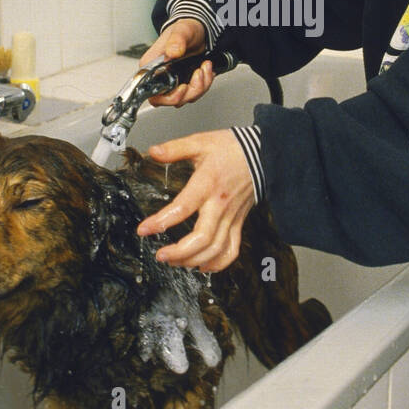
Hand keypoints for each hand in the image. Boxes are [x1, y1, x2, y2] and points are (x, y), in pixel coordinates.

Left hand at [137, 130, 254, 271]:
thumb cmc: (232, 148)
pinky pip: (232, 249)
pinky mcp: (239, 222)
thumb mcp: (201, 142)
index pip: (182, 208)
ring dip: (194, 260)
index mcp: (207, 184)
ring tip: (174, 261)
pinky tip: (203, 266)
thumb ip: (175, 148)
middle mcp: (220, 205)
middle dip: (179, 252)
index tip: (144, 230)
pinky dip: (218, 263)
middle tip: (161, 255)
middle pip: (202, 238)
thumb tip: (153, 151)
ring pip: (215, 249)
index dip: (161, 221)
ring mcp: (231, 216)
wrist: (264, 154)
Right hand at [139, 18, 213, 107]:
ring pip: (186, 97)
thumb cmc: (185, 29)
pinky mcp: (185, 82)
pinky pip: (195, 92)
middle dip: (190, 90)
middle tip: (198, 73)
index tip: (182, 88)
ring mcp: (173, 81)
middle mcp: (160, 77)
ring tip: (204, 67)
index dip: (168, 97)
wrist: (199, 29)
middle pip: (171, 99)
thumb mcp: (182, 30)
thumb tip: (173, 51)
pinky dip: (205, 82)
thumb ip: (177, 39)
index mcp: (151, 67)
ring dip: (200, 85)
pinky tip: (206, 69)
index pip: (152, 94)